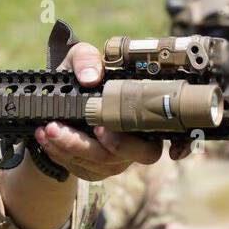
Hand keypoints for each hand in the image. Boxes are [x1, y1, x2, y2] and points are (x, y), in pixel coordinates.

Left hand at [35, 43, 189, 179]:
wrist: (50, 103)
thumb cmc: (77, 77)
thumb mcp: (79, 58)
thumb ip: (86, 58)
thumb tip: (91, 77)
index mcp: (146, 112)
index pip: (179, 133)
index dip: (184, 145)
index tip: (174, 150)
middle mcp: (138, 139)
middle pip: (142, 154)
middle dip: (116, 144)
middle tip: (93, 127)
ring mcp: (117, 160)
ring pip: (104, 163)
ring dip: (75, 145)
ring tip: (50, 127)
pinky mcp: (93, 170)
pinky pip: (80, 167)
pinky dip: (60, 152)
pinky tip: (44, 136)